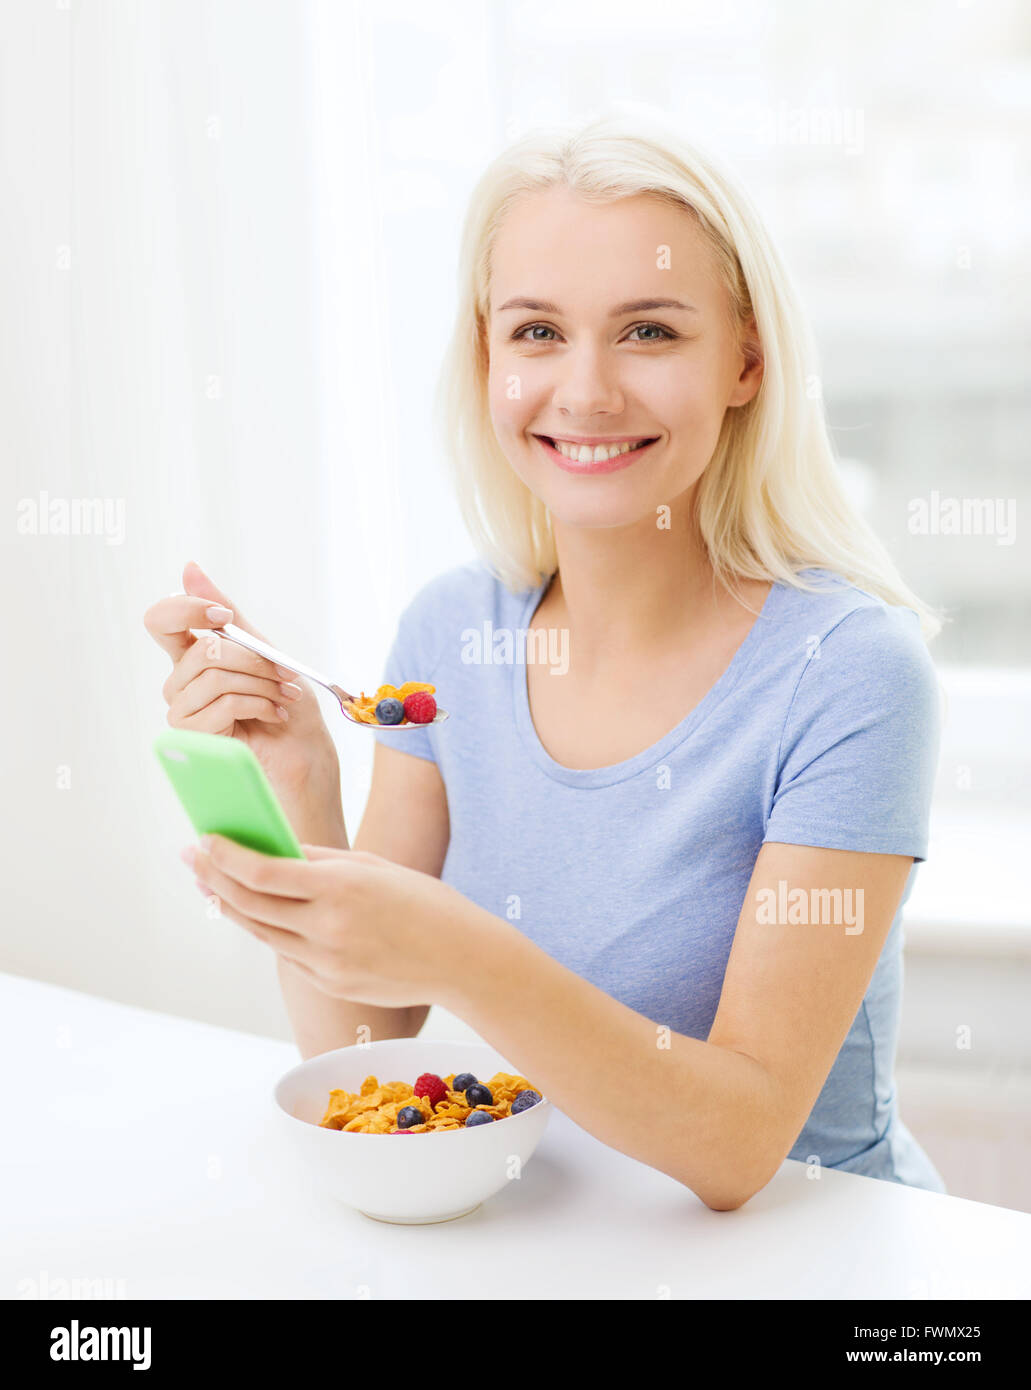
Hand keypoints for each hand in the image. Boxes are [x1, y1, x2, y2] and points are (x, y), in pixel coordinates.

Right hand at [144, 560, 339, 796]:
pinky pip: (223, 703)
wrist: (305, 754)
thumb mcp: (265, 651)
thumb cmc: (288, 704)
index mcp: (194, 656)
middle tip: (285, 675)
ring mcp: (182, 710)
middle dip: (255, 659)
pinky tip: (273, 716)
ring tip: (284, 697)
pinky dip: (259, 704)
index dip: (188, 609)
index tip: (224, 616)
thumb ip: (228, 616)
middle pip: (204, 649)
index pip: (161, 620)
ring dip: (262, 684)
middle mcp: (180, 682)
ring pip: (215, 675)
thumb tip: (189, 568)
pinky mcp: (193, 737)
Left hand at [182, 836, 474, 1009]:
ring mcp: (326, 962)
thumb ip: (321, 860)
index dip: (224, 856)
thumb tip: (275, 850)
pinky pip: (289, 954)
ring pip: (262, 932)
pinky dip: (272, 930)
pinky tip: (262, 913)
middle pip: (250, 904)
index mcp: (339, 887)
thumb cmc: (424, 902)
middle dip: (214, 878)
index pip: (262, 872)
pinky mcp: (331, 984)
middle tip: (192, 858)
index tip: (202, 839)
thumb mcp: (374, 867)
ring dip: (233, 906)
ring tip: (214, 885)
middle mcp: (326, 927)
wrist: (462, 960)